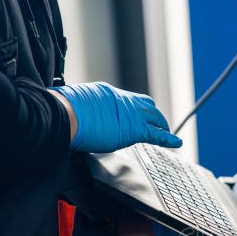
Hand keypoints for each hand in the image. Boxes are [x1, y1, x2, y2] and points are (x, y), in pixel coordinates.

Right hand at [51, 82, 181, 152]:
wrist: (64, 116)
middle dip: (152, 114)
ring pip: (154, 117)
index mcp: (105, 93)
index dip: (130, 110)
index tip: (130, 116)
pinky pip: (157, 134)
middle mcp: (121, 100)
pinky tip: (176, 142)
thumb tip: (69, 114)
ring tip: (167, 132)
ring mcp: (129, 113)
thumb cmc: (60, 112)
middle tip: (156, 123)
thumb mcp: (71, 104)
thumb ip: (79, 110)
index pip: (124, 101)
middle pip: (144, 104)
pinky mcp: (134, 129)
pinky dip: (168, 138)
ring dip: (161, 124)